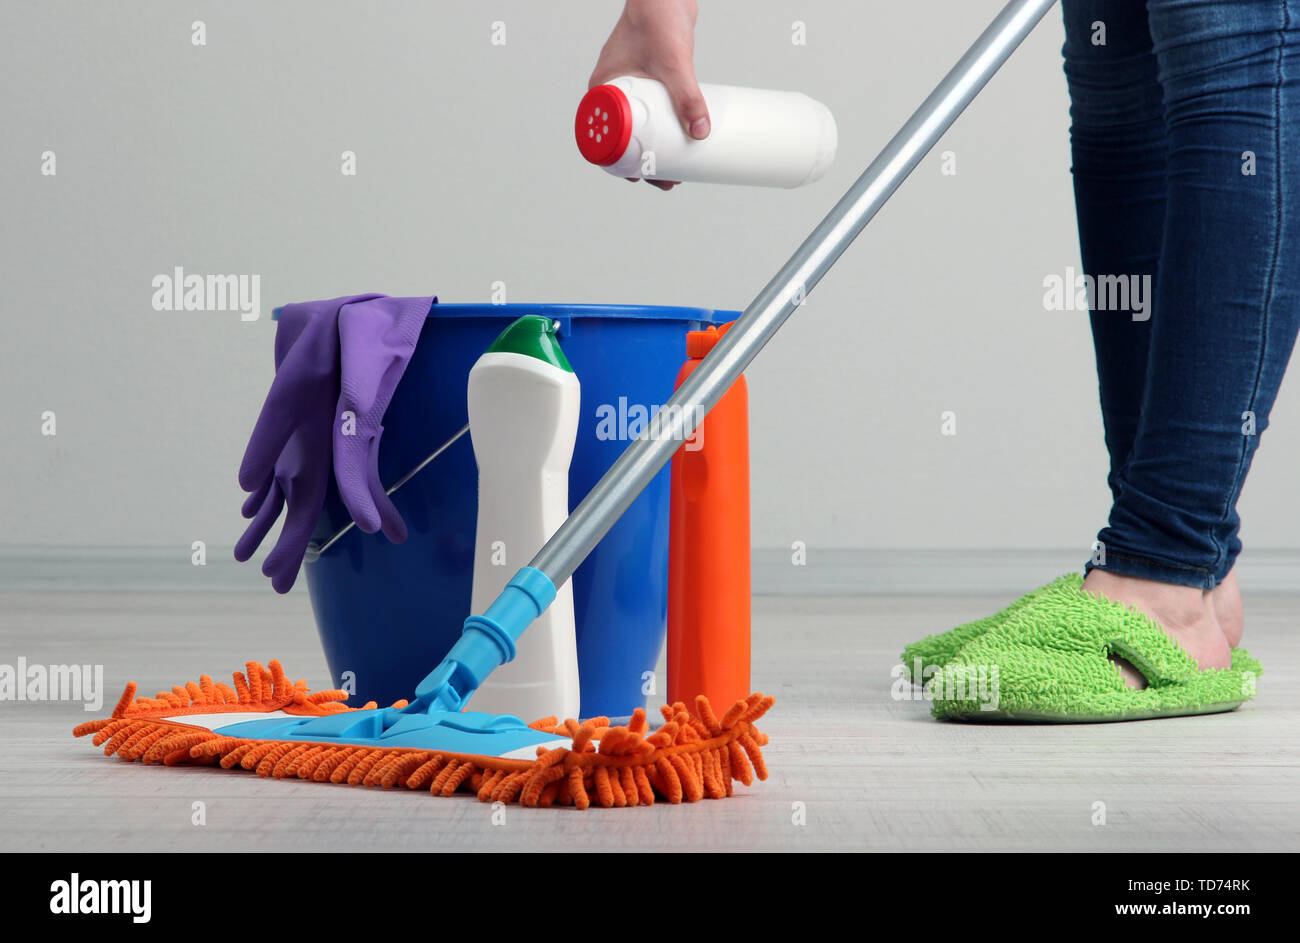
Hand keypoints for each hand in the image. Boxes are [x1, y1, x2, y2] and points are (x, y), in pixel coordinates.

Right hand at [589, 0, 707, 190]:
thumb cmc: (656, 17)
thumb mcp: (674, 63)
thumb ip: (688, 97)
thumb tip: (701, 131)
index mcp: (604, 90)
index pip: (604, 138)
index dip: (621, 165)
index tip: (640, 178)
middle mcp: (613, 91)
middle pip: (625, 139)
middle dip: (644, 163)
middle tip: (669, 180)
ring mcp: (631, 86)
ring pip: (640, 128)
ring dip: (656, 149)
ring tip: (678, 168)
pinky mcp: (650, 81)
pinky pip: (653, 113)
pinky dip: (663, 129)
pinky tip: (679, 142)